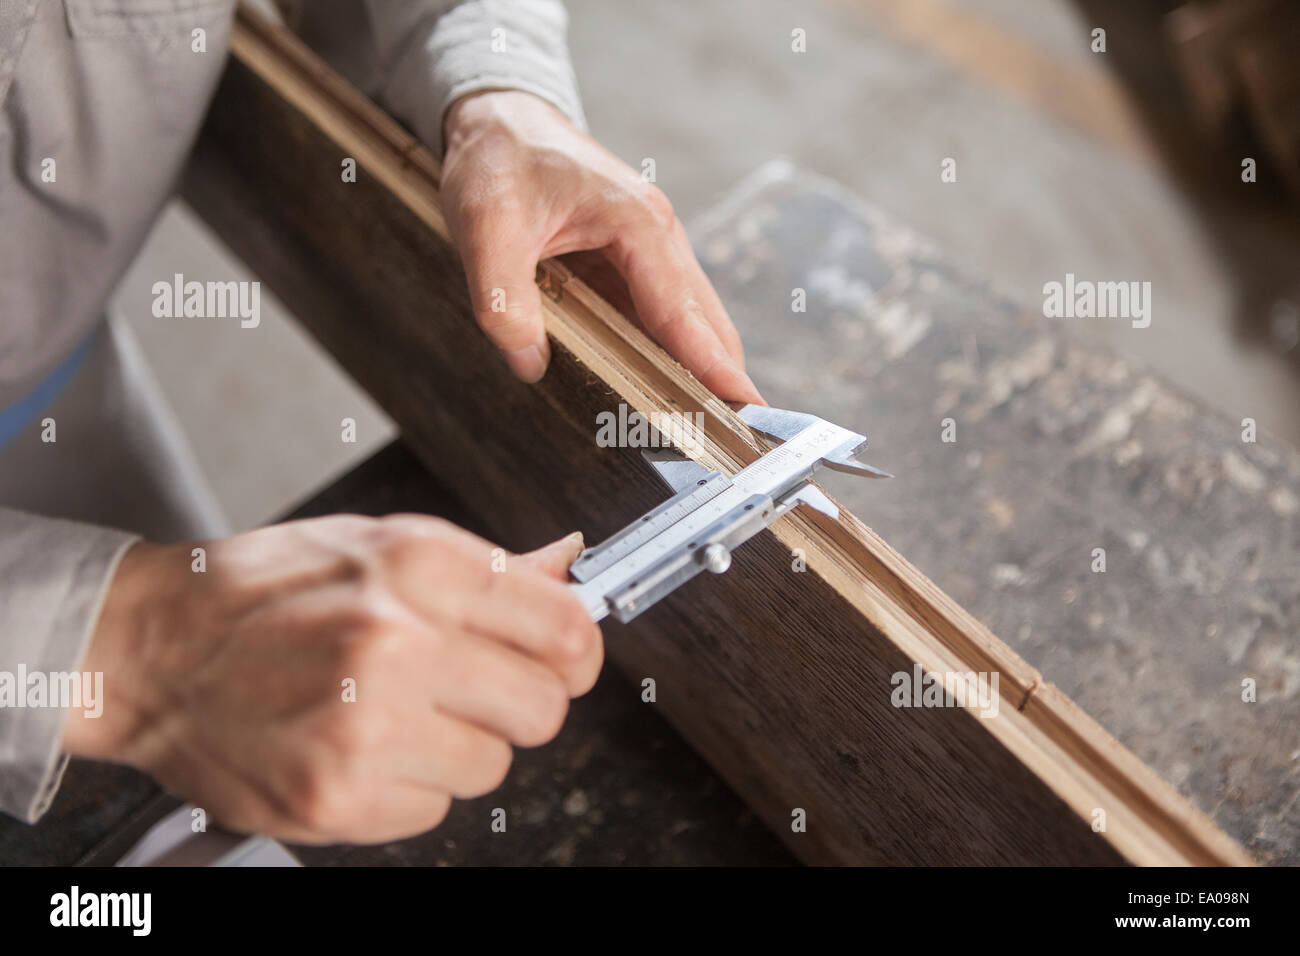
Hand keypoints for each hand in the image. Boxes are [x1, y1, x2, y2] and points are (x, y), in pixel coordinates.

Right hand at [62, 514, 601, 843]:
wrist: (152, 651)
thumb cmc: (262, 591)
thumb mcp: (380, 543)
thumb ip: (487, 568)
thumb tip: (568, 569)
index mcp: (420, 568)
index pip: (567, 631)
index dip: (575, 652)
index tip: (563, 658)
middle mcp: (398, 645)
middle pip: (544, 710)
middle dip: (519, 703)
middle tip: (470, 686)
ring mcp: (366, 730)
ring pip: (492, 766)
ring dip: (459, 746)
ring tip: (395, 711)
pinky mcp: (337, 799)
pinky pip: (434, 810)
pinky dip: (409, 786)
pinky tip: (361, 744)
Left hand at [440, 90, 762, 404]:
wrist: (500, 116)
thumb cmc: (498, 160)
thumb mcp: (484, 226)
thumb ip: (502, 299)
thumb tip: (529, 364)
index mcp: (637, 223)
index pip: (683, 311)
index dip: (714, 365)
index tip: (748, 408)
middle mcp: (660, 236)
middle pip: (706, 322)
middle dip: (722, 379)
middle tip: (737, 441)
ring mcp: (654, 247)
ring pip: (693, 319)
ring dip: (704, 368)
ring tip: (714, 427)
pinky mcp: (638, 259)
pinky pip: (668, 313)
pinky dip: (677, 351)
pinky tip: (675, 387)